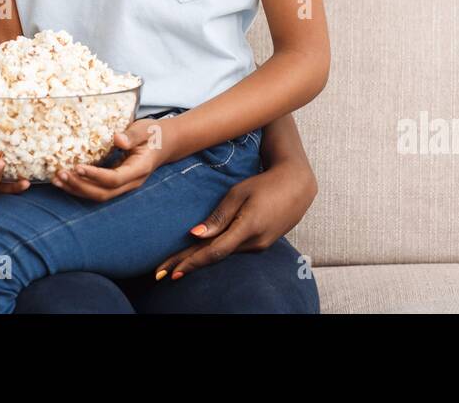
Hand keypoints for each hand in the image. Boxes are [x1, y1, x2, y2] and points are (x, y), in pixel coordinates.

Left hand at [51, 117, 170, 201]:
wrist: (165, 143)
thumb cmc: (155, 133)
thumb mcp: (145, 129)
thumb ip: (132, 135)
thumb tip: (117, 139)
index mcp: (139, 169)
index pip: (114, 179)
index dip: (95, 175)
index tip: (77, 166)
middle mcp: (131, 182)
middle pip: (103, 193)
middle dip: (80, 186)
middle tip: (61, 174)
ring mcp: (124, 185)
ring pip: (98, 195)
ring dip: (77, 189)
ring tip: (57, 180)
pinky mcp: (116, 183)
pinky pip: (97, 189)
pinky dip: (80, 186)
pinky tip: (65, 180)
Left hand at [153, 158, 317, 280]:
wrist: (297, 185)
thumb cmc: (265, 184)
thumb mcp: (239, 193)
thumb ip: (218, 216)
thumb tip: (195, 234)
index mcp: (247, 229)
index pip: (214, 252)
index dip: (191, 263)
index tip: (171, 272)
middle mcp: (254, 243)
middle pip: (214, 257)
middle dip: (187, 264)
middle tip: (161, 274)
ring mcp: (259, 246)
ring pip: (223, 254)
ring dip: (199, 260)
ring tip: (175, 266)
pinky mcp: (262, 244)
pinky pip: (233, 250)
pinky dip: (215, 254)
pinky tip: (201, 256)